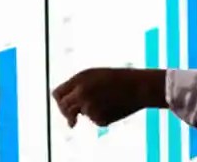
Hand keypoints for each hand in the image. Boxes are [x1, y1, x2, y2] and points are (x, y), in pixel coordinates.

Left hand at [51, 68, 166, 127]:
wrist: (140, 86)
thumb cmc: (119, 78)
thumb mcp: (95, 76)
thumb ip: (78, 88)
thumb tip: (70, 116)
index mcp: (80, 79)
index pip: (57, 94)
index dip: (59, 100)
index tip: (65, 105)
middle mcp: (82, 93)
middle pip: (64, 108)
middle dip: (68, 113)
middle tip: (75, 118)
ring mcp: (90, 107)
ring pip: (83, 114)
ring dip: (91, 111)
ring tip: (109, 100)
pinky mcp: (99, 119)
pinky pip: (96, 120)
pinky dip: (103, 116)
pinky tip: (115, 106)